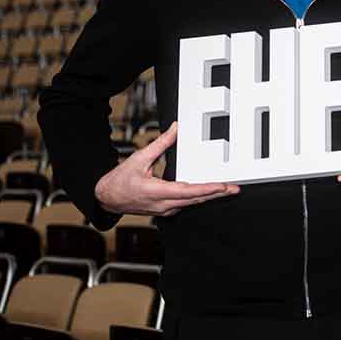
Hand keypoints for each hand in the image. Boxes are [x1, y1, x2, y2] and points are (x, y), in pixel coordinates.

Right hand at [94, 122, 239, 215]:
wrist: (106, 198)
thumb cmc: (119, 181)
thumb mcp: (139, 158)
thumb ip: (160, 144)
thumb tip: (175, 129)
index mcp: (156, 191)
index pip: (188, 191)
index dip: (207, 189)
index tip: (222, 186)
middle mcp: (162, 204)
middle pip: (195, 199)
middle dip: (217, 194)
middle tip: (234, 189)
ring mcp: (164, 209)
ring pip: (192, 203)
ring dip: (209, 197)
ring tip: (226, 191)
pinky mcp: (164, 210)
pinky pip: (185, 205)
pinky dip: (198, 198)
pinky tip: (208, 193)